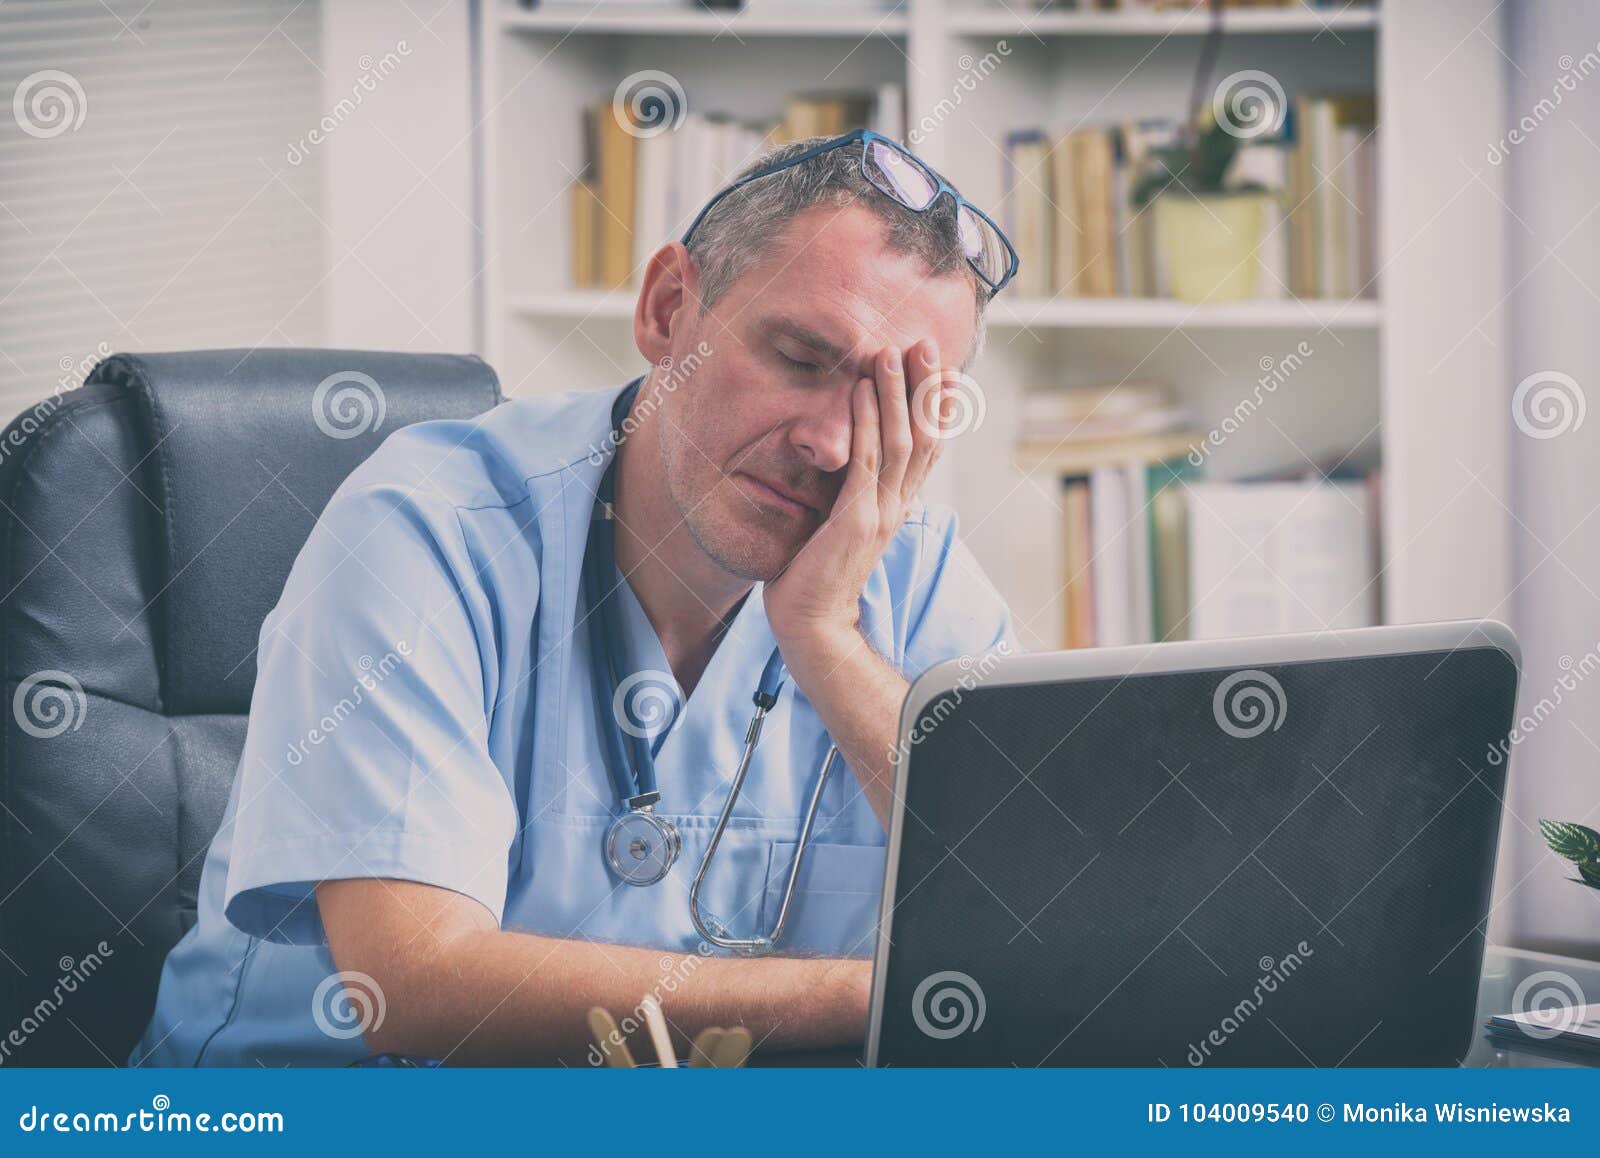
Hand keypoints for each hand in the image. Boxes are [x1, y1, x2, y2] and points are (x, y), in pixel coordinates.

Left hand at [763, 338, 951, 648]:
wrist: (813, 625)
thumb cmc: (816, 577)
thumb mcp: (839, 523)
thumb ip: (849, 493)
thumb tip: (843, 462)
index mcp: (896, 506)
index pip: (926, 448)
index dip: (936, 407)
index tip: (939, 370)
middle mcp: (897, 505)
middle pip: (923, 436)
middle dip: (925, 387)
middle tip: (926, 343)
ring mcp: (880, 513)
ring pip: (899, 441)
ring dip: (897, 393)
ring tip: (892, 351)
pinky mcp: (856, 520)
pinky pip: (865, 461)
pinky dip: (865, 420)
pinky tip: (862, 389)